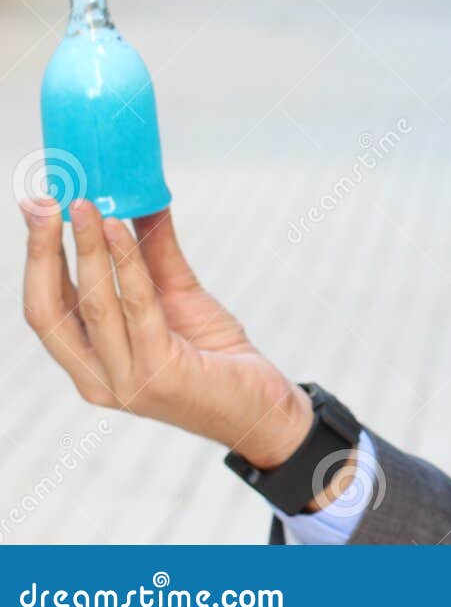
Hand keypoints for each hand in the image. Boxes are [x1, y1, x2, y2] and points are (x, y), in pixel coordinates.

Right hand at [20, 198, 312, 471]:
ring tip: (84, 205)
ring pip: (92, 304)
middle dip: (42, 251)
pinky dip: (126, 264)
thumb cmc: (215, 354)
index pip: (44, 308)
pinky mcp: (159, 374)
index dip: (35, 258)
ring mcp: (124, 381)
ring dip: (85, 249)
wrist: (261, 407)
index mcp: (89, 362)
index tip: (33, 208)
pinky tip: (118, 229)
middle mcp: (95, 377)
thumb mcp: (177, 296)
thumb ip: (153, 255)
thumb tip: (138, 199)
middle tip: (46, 201)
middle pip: (49, 309)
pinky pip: (137, 307)